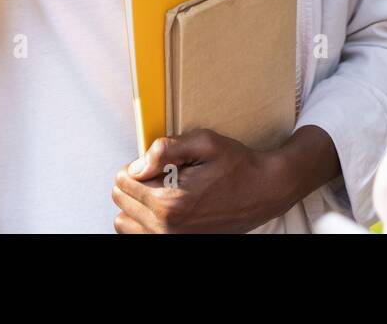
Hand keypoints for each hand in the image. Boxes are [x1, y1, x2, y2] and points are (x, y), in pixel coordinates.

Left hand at [112, 130, 288, 233]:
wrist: (265, 191)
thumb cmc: (238, 165)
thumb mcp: (205, 143)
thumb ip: (165, 149)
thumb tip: (136, 166)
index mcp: (170, 201)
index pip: (124, 181)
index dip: (137, 164)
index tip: (156, 162)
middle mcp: (167, 227)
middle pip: (121, 200)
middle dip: (135, 182)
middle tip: (160, 173)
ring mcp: (172, 240)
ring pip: (124, 221)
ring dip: (136, 203)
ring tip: (160, 190)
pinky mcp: (178, 244)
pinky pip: (141, 235)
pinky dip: (144, 220)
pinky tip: (164, 206)